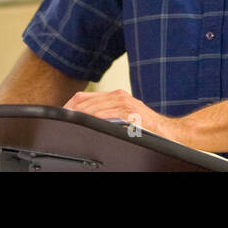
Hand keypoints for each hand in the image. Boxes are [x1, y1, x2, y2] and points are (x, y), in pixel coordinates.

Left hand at [64, 89, 193, 147]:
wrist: (168, 132)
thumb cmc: (146, 127)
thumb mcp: (124, 116)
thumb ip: (107, 114)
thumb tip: (85, 119)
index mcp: (116, 96)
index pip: (84, 96)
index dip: (69, 105)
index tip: (60, 116)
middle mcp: (119, 96)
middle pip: (84, 100)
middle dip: (69, 111)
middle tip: (60, 121)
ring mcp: (124, 104)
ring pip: (92, 108)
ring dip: (78, 116)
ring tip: (68, 124)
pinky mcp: (129, 113)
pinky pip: (104, 115)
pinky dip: (92, 119)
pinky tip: (85, 125)